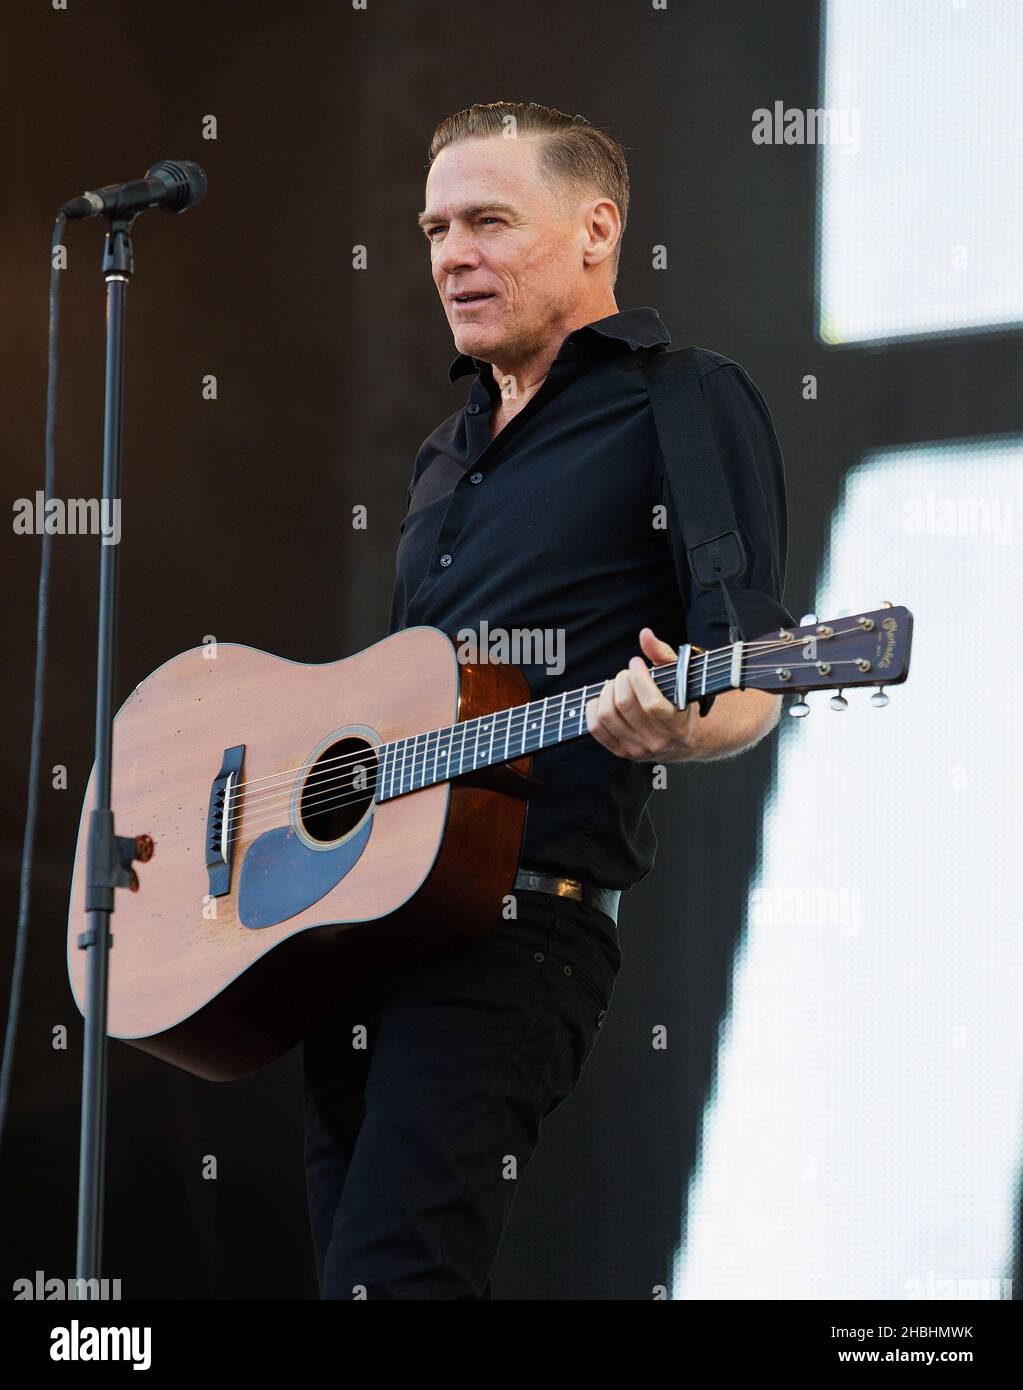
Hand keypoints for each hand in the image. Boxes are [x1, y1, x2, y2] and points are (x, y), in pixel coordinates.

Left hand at [585, 627, 695, 761]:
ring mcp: (637, 750)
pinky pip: (595, 728)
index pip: (650, 703)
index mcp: (677, 725)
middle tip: (626, 674)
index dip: (638, 678)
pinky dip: (593, 708)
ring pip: (607, 715)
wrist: (684, 741)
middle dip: (621, 680)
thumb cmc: (681, 703)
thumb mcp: (681, 677)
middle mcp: (657, 742)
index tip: (636, 663)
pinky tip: (603, 698)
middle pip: (624, 705)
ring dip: (606, 692)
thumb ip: (664, 654)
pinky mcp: (621, 752)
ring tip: (615, 685)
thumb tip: (645, 634)